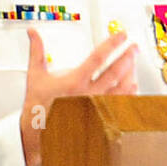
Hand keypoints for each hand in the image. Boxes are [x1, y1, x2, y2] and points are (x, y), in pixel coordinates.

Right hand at [20, 27, 137, 165]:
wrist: (38, 133)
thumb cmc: (38, 106)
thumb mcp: (36, 76)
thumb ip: (37, 51)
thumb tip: (33, 33)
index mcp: (74, 83)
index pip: (98, 58)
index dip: (112, 44)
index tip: (121, 35)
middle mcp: (88, 95)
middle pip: (115, 73)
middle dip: (127, 57)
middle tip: (134, 47)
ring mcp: (97, 107)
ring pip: (122, 88)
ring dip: (130, 73)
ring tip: (134, 62)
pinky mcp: (101, 117)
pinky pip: (121, 104)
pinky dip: (129, 92)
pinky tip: (132, 84)